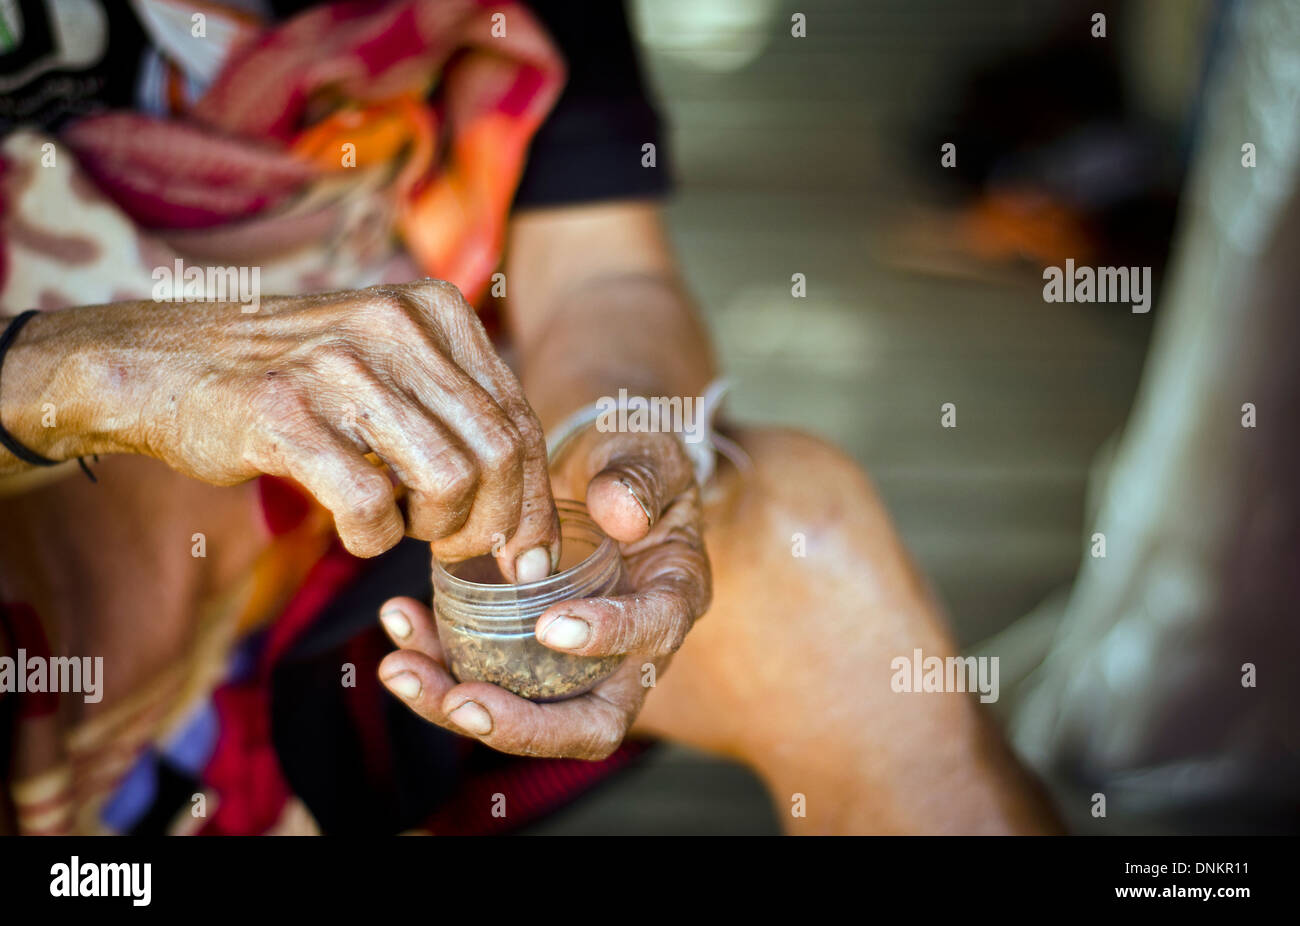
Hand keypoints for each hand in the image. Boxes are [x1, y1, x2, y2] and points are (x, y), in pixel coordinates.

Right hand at [1, 282, 557, 573]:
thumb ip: (458, 408)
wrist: (163, 364)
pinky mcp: (285, 413)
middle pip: (497, 453)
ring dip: (434, 528)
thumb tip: (528, 500)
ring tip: (404, 528)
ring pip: (448, 479)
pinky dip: (374, 538)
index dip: (533, 500)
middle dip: (494, 525)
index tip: (529, 553)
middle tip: (463, 552)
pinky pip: (371, 504)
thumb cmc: (295, 380)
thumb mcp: (390, 365)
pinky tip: (357, 529)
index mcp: (435, 311)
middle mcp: (395, 326)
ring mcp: (339, 366)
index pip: (518, 419)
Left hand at [377, 427, 710, 757]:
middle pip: (588, 722)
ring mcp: (573, 660)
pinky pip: (481, 676)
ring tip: (400, 667)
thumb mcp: (643, 448)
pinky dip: (435, 659)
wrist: (587, 464)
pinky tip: (399, 620)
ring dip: (455, 702)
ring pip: (524, 714)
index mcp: (673, 593)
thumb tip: (624, 514)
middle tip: (459, 701)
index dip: (610, 638)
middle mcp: (630, 647)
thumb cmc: (627, 456)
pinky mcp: (522, 653)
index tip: (551, 626)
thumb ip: (638, 477)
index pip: (654, 633)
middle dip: (520, 724)